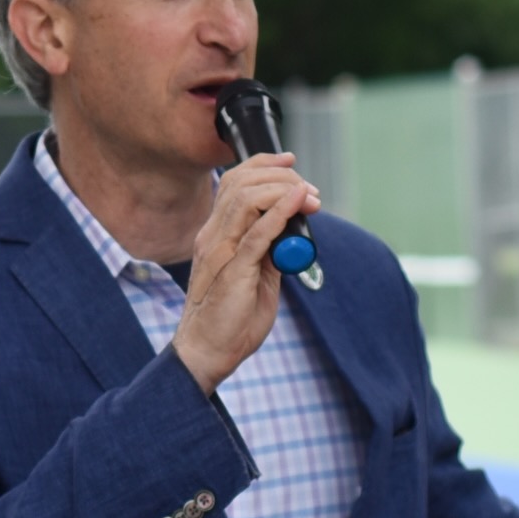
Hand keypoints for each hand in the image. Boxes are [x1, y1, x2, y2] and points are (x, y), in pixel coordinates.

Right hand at [172, 153, 321, 389]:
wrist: (207, 352)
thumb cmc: (229, 320)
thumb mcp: (256, 276)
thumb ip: (269, 251)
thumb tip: (293, 233)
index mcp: (215, 235)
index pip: (233, 182)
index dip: (263, 164)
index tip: (292, 165)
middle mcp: (213, 236)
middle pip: (241, 182)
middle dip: (282, 176)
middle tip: (311, 192)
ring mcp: (220, 251)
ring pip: (247, 198)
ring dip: (286, 191)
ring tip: (310, 200)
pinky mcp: (233, 269)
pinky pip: (257, 232)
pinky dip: (281, 211)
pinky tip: (299, 202)